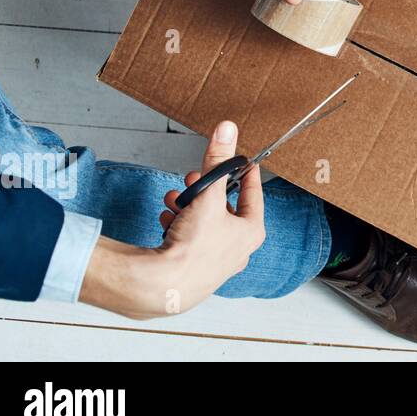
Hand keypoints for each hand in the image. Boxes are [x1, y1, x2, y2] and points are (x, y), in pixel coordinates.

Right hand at [79, 121, 266, 319]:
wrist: (163, 286)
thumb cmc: (194, 247)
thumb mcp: (208, 195)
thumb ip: (216, 161)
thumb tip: (227, 129)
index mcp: (251, 232)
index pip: (253, 193)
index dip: (245, 173)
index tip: (243, 162)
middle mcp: (238, 250)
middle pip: (224, 208)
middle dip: (204, 191)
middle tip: (192, 180)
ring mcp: (217, 263)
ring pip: (204, 223)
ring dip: (187, 208)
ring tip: (173, 199)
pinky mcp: (195, 271)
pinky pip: (189, 240)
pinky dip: (177, 226)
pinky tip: (165, 220)